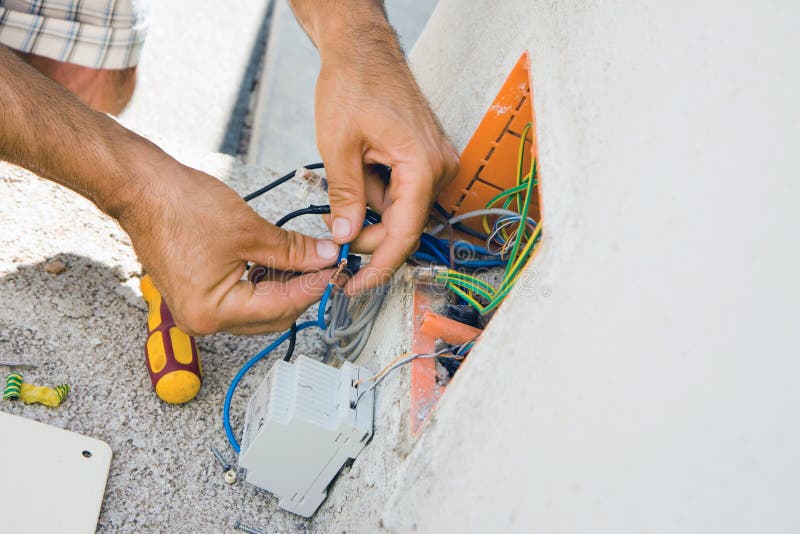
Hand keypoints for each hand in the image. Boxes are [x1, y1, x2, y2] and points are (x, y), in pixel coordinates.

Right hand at [117, 147, 340, 334]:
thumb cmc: (180, 206)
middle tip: (325, 264)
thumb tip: (324, 258)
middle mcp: (203, 320)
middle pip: (271, 316)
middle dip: (301, 290)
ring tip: (306, 259)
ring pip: (258, 309)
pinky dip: (262, 283)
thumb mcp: (250, 231)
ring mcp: (198, 309)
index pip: (281, 307)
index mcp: (213, 311)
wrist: (141, 188)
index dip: (314, 286)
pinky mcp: (197, 295)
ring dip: (284, 287)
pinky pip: (240, 298)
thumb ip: (293, 251)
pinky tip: (278, 262)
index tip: (335, 269)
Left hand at [303, 3, 458, 292]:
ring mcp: (434, 162)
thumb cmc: (354, 83)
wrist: (362, 49)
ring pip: (400, 209)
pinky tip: (361, 166)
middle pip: (404, 225)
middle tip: (335, 234)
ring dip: (370, 207)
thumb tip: (346, 236)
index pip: (405, 233)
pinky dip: (377, 191)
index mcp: (423, 165)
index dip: (379, 265)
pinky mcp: (424, 158)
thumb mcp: (339, 146)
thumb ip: (346, 197)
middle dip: (368, 234)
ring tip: (348, 172)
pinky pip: (401, 191)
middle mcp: (438, 167)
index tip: (357, 284)